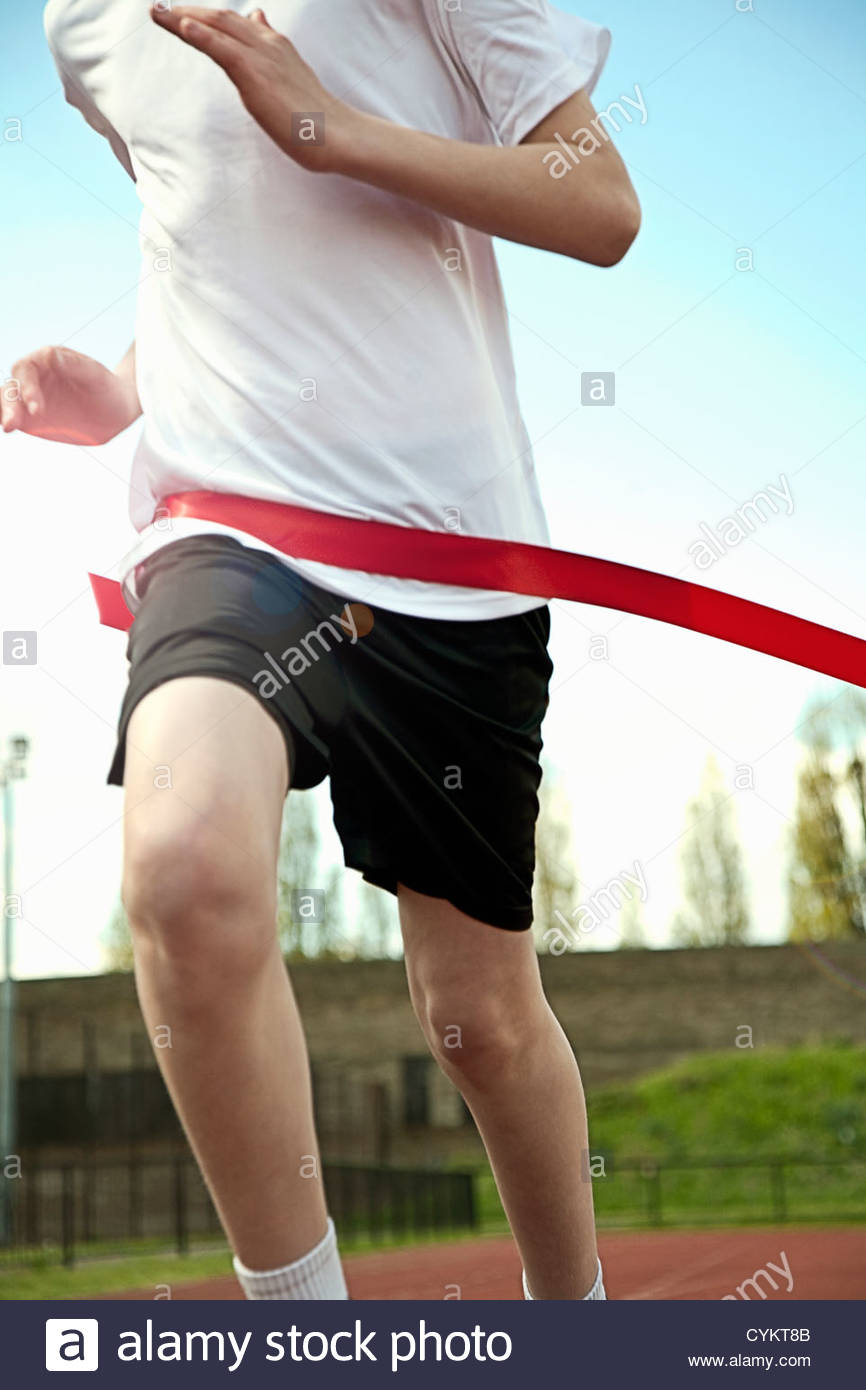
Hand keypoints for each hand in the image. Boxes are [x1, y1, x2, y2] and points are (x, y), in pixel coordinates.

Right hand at [1, 346, 140, 445]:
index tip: (37, 408)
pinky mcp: (31, 418)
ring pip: (7, 401)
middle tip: (14, 423)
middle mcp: (35, 377)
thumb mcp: (95, 375)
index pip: (26, 368)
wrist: (116, 410)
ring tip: (9, 427)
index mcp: (47, 360)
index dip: (27, 386)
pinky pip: (13, 417)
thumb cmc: (107, 387)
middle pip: (12, 386)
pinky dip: (6, 421)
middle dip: (10, 403)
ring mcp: (31, 397)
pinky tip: (8, 428)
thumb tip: (50, 356)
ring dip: (4, 412)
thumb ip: (73, 365)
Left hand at [150, 6, 355, 173]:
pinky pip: (223, 49)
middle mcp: (267, 43)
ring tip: (157, 12)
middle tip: (157, 8)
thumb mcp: (290, 76)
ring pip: (217, 27)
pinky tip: (181, 27)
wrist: (337, 134)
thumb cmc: (315, 116)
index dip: (205, 17)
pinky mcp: (256, 75)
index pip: (234, 23)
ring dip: (183, 18)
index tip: (180, 14)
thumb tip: (257, 21)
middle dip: (187, 11)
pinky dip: (201, 35)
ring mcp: (262, 57)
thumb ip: (270, 51)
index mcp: (274, 45)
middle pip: (220, 18)